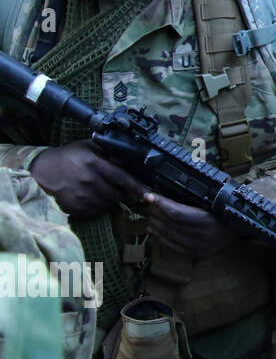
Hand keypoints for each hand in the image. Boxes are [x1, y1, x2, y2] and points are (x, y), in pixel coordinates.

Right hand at [29, 141, 149, 216]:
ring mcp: (81, 195)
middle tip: (129, 193)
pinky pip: (96, 212)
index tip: (150, 194)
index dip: (138, 188)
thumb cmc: (70, 156)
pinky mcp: (74, 206)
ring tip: (110, 193)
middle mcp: (89, 180)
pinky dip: (101, 207)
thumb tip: (133, 158)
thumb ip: (109, 152)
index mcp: (95, 164)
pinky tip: (97, 198)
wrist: (42, 170)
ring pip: (109, 205)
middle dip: (127, 195)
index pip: (122, 178)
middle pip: (118, 195)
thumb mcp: (90, 147)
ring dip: (114, 202)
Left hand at [144, 192, 229, 259]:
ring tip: (150, 215)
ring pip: (169, 235)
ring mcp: (199, 246)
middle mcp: (203, 235)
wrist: (241, 226)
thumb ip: (192, 198)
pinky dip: (161, 237)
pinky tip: (155, 229)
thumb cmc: (225, 208)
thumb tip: (166, 194)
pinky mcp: (196, 252)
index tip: (149, 196)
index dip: (161, 204)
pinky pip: (172, 245)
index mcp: (208, 220)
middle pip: (170, 224)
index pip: (177, 212)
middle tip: (148, 203)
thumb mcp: (212, 199)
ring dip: (155, 224)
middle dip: (156, 212)